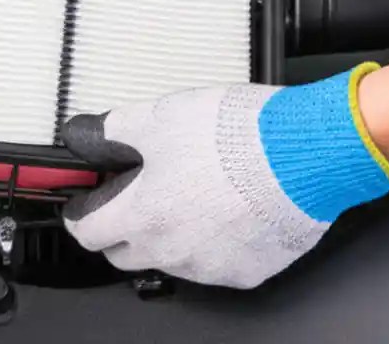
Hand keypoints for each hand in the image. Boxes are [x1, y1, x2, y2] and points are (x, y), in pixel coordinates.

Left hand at [59, 65, 388, 288]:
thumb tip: (86, 135)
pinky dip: (218, 242)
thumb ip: (114, 130)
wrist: (305, 155)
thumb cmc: (238, 137)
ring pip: (174, 258)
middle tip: (143, 193)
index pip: (88, 232)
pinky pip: (219, 263)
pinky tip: (232, 210)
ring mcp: (210, 267)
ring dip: (175, 233)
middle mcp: (171, 251)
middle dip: (126, 225)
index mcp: (142, 216)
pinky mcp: (247, 272)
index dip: (83, 213)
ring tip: (200, 193)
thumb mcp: (162, 116)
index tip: (88, 203)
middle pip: (126, 251)